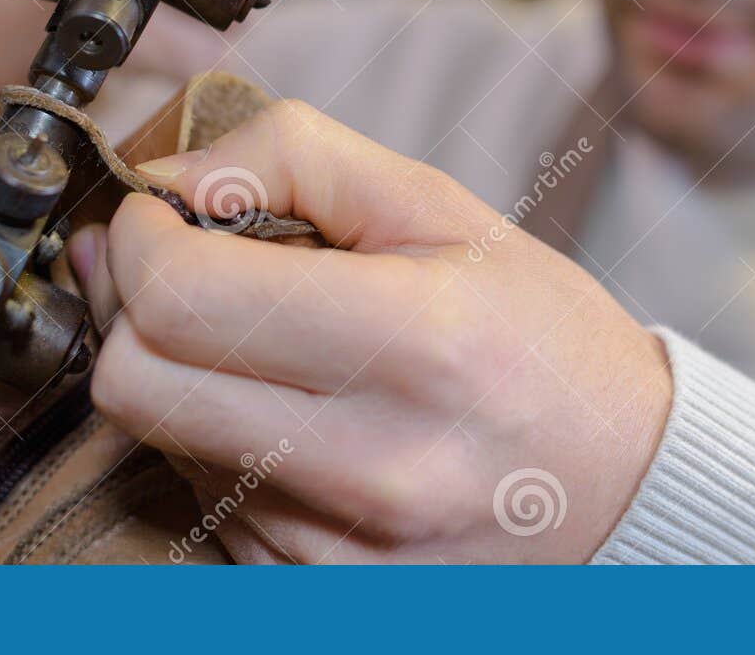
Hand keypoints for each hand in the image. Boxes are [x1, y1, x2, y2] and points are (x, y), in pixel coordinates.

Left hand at [68, 100, 671, 562]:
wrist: (625, 481)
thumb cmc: (535, 332)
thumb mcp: (438, 205)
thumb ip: (294, 157)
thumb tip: (164, 176)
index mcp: (415, 343)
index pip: (181, 297)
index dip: (139, 238)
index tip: (158, 214)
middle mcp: (377, 466)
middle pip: (137, 385)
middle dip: (129, 307)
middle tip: (177, 266)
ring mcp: (344, 551)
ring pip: (162, 445)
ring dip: (182, 376)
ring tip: (265, 346)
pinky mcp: (325, 596)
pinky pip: (209, 505)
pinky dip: (222, 444)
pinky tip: (291, 415)